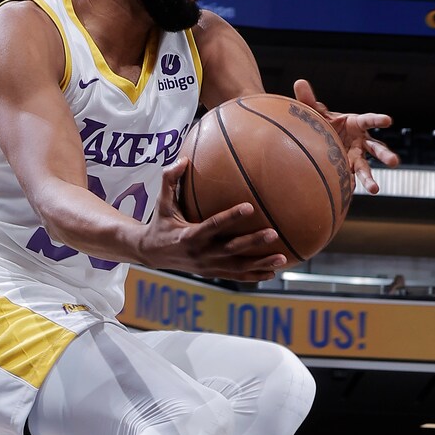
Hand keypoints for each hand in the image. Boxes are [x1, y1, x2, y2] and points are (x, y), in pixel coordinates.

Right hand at [140, 160, 287, 283]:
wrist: (151, 254)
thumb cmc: (160, 223)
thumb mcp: (161, 203)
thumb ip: (170, 180)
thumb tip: (183, 159)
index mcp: (189, 235)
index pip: (213, 225)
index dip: (231, 217)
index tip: (250, 207)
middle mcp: (200, 254)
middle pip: (231, 249)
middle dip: (253, 242)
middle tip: (274, 233)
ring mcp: (208, 266)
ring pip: (237, 267)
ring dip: (260, 263)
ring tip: (282, 257)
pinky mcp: (212, 274)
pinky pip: (236, 276)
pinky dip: (254, 275)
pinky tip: (273, 271)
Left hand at [292, 79, 396, 194]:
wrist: (317, 140)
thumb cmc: (322, 123)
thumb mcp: (315, 112)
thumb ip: (309, 100)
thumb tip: (299, 82)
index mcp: (356, 123)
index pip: (369, 120)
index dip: (378, 120)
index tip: (388, 121)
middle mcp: (361, 141)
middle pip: (376, 149)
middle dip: (384, 155)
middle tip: (394, 163)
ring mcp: (356, 156)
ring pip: (366, 167)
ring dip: (370, 178)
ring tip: (374, 190)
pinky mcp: (348, 168)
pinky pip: (350, 177)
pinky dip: (349, 185)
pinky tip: (347, 194)